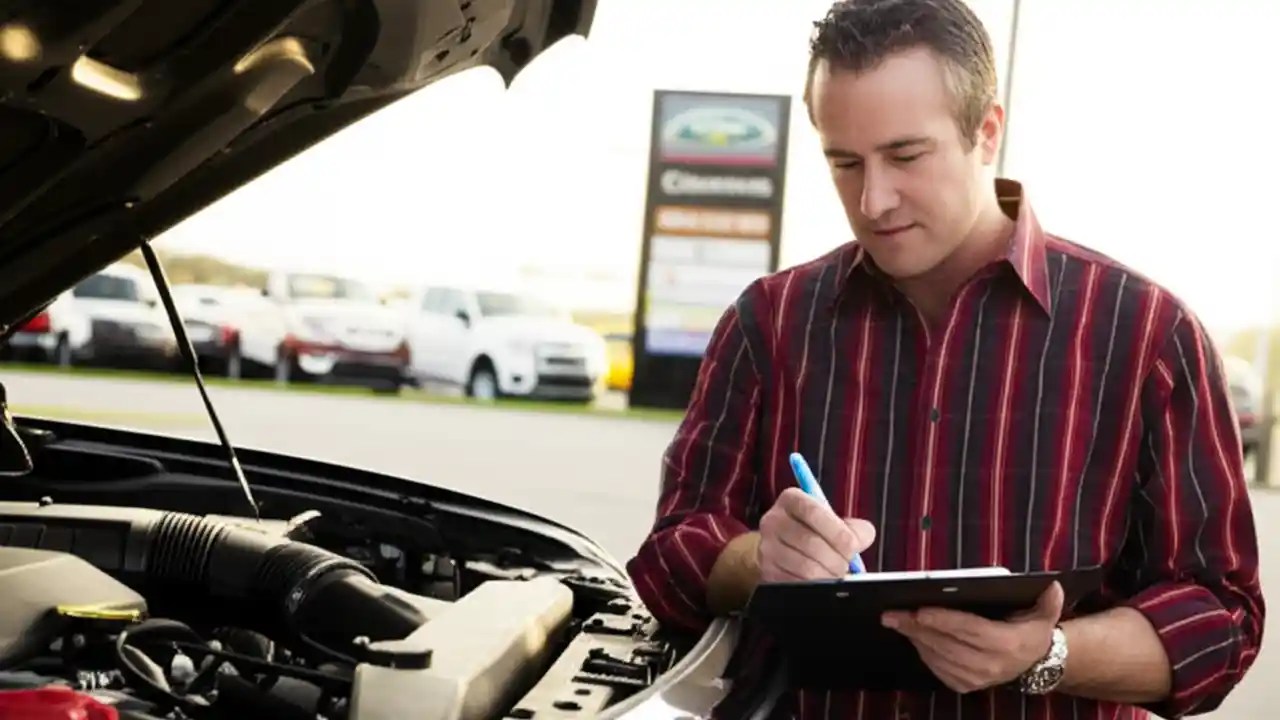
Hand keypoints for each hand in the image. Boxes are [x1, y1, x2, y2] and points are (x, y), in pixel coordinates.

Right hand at [756, 487, 874, 582]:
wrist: (782, 548)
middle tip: (846, 565)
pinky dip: (815, 586)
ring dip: (828, 575)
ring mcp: (767, 547)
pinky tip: (821, 581)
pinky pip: (796, 583)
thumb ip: (854, 527)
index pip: (814, 512)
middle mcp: (774, 520)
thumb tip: (864, 536)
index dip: (838, 532)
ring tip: (834, 574)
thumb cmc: (814, 532)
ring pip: (805, 567)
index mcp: (792, 500)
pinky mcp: (767, 571)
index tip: (852, 546)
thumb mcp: (833, 521)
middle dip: (837, 559)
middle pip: (811, 543)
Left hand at [882, 581, 1064, 693]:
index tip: (919, 610)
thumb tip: (1052, 586)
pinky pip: (935, 667)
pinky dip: (921, 650)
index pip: (969, 630)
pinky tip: (910, 635)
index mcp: (1006, 645)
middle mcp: (989, 666)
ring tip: (894, 619)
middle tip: (892, 613)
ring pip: (937, 656)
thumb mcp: (1044, 616)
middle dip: (916, 627)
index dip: (943, 620)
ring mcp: (975, 679)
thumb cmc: (1030, 632)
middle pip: (946, 644)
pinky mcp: (963, 685)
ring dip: (913, 638)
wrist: (1032, 664)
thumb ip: (1048, 602)